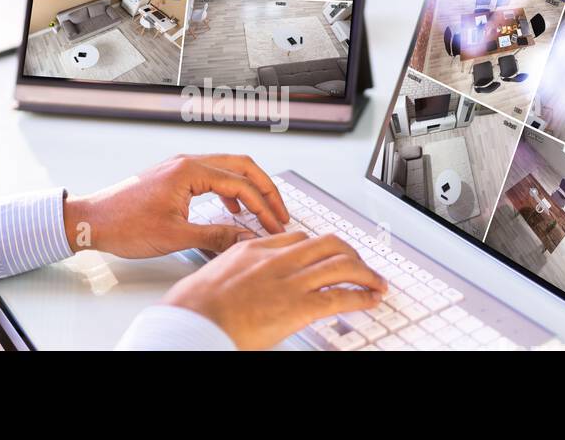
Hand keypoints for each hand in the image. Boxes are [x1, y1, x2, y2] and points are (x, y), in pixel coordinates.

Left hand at [63, 154, 289, 258]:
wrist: (91, 220)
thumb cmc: (123, 225)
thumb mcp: (175, 236)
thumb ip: (216, 236)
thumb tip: (246, 239)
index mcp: (189, 171)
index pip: (241, 184)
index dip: (263, 206)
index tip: (275, 226)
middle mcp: (186, 163)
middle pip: (241, 167)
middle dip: (265, 189)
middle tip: (281, 212)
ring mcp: (180, 168)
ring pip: (228, 170)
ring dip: (248, 189)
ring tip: (263, 212)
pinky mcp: (173, 178)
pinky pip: (212, 177)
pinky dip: (230, 191)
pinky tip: (233, 210)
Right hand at [162, 232, 387, 349]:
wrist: (189, 326)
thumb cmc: (191, 311)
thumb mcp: (209, 280)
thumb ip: (230, 277)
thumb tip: (233, 290)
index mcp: (251, 251)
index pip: (296, 238)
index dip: (318, 248)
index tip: (326, 257)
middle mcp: (274, 260)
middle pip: (326, 243)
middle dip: (349, 254)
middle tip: (359, 267)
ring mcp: (288, 281)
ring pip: (341, 264)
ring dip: (365, 274)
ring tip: (375, 283)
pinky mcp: (298, 307)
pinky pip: (341, 296)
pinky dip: (362, 297)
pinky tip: (370, 301)